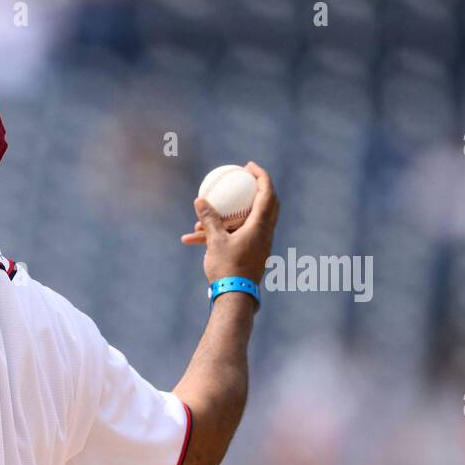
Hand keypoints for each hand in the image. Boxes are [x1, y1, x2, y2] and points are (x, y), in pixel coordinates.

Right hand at [180, 161, 279, 284]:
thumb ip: (209, 219)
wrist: (235, 297)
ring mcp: (260, 245)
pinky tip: (197, 240)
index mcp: (260, 226)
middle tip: (241, 181)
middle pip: (266, 204)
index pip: (266, 193)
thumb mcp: (215, 241)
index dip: (260, 176)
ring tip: (200, 223)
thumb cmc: (227, 268)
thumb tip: (200, 200)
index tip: (248, 166)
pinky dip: (222, 235)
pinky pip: (238, 237)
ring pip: (246, 223)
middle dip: (255, 190)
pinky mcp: (252, 255)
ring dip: (226, 219)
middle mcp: (265, 233)